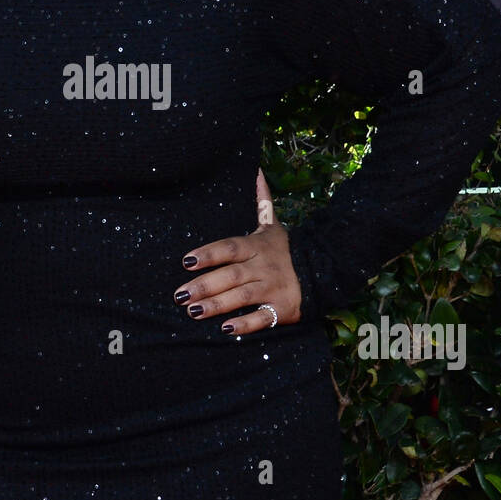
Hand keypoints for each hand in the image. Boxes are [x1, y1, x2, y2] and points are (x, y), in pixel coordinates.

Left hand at [171, 166, 301, 333]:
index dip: (209, 254)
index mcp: (256, 245)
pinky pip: (261, 317)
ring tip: (193, 312)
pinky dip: (245, 324)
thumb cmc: (285, 250)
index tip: (187, 261)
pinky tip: (225, 329)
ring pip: (242, 296)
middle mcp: (263, 266)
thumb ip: (261, 202)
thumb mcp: (272, 226)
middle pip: (231, 274)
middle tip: (179, 295)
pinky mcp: (281, 308)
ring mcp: (273, 287)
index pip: (229, 247)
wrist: (321, 271)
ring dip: (217, 305)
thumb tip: (256, 170)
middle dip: (205, 285)